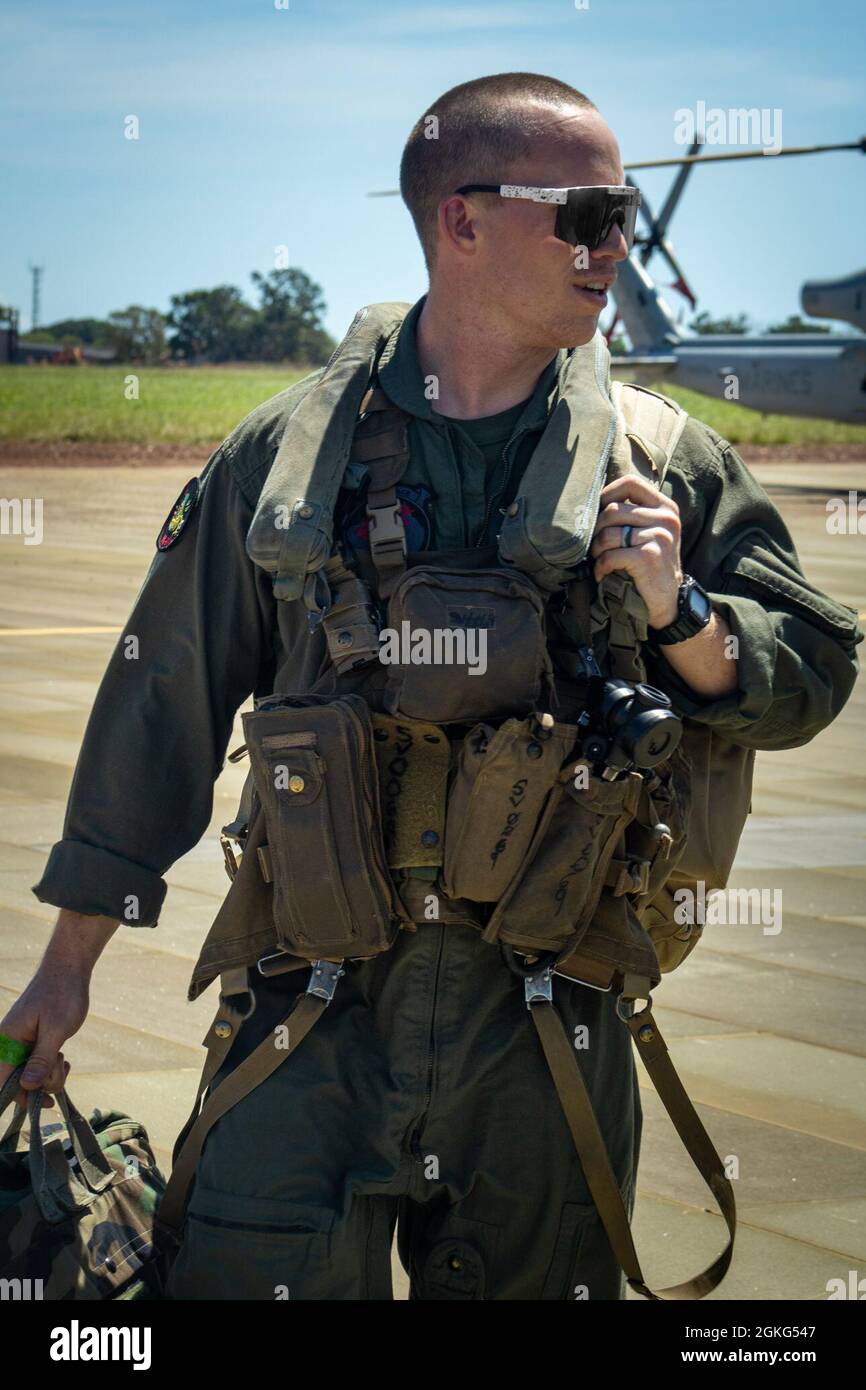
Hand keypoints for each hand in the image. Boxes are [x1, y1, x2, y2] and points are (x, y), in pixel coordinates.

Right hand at [0, 961, 88, 1109]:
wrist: (69, 968)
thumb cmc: (62, 995)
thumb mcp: (56, 1029)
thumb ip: (41, 1059)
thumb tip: (27, 1087)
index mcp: (6, 1041)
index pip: (1, 1082)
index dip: (20, 1097)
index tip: (45, 1101)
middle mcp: (8, 1044)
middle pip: (17, 1082)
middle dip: (41, 1083)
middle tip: (61, 1066)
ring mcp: (20, 1043)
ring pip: (30, 1075)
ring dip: (49, 1074)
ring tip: (63, 1057)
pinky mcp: (31, 1041)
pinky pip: (36, 1064)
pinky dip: (50, 1066)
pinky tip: (62, 1056)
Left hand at [590, 474, 682, 628]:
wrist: (668, 599)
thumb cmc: (651, 563)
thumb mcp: (649, 532)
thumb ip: (632, 513)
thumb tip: (592, 501)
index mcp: (665, 506)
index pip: (630, 483)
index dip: (607, 494)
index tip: (598, 512)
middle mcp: (666, 518)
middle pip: (613, 510)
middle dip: (596, 529)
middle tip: (595, 546)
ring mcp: (659, 536)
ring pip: (608, 533)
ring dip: (596, 549)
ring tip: (599, 559)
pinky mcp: (649, 556)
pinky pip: (611, 555)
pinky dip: (600, 566)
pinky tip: (602, 573)